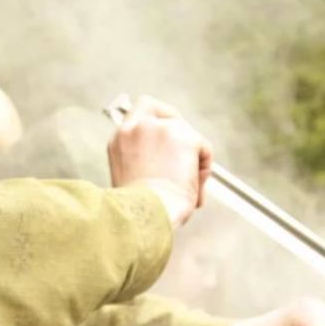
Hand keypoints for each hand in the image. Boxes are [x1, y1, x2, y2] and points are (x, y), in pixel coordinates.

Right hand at [107, 96, 212, 228]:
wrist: (144, 216)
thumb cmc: (137, 210)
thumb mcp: (131, 178)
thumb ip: (144, 159)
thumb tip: (171, 164)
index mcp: (120, 138)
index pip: (141, 109)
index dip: (158, 119)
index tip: (168, 132)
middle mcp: (137, 127)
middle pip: (167, 113)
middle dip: (180, 134)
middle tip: (188, 159)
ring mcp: (161, 128)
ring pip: (188, 134)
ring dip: (192, 159)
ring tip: (187, 188)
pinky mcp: (185, 137)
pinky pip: (203, 149)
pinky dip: (204, 168)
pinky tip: (194, 188)